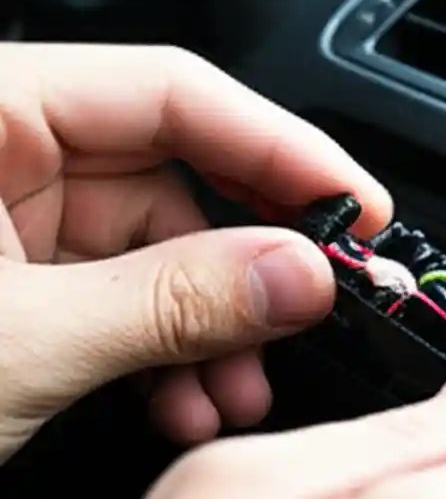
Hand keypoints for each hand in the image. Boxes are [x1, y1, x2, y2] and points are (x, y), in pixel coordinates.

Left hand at [0, 43, 392, 461]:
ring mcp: (4, 220)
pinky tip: (183, 405)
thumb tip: (298, 275)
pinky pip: (120, 299)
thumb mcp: (22, 343)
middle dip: (249, 271)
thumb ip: (170, 303)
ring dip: (213, 333)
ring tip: (235, 395)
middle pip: (177, 179)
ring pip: (158, 254)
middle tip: (316, 313)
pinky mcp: (13, 284)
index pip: (172, 94)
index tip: (357, 209)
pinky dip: (162, 355)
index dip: (281, 149)